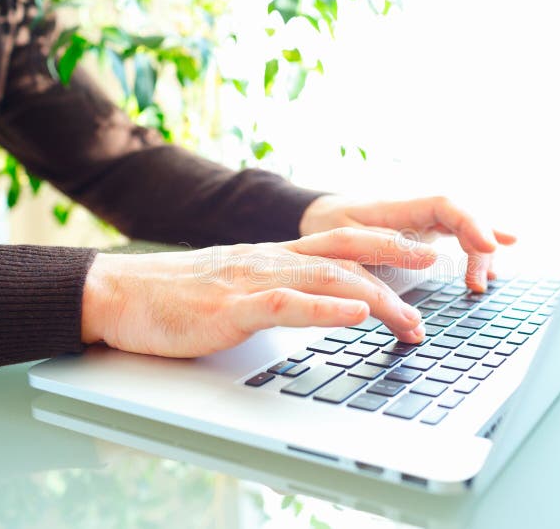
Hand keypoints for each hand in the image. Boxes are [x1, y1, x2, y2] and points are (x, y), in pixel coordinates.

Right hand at [81, 228, 436, 356]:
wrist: (121, 293)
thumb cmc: (180, 294)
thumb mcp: (240, 283)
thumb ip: (280, 287)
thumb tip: (320, 302)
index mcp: (275, 254)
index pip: (342, 241)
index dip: (387, 244)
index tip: (423, 253)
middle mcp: (271, 259)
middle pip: (347, 251)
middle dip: (397, 259)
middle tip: (437, 271)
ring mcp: (252, 280)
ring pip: (326, 277)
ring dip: (376, 298)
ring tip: (409, 318)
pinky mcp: (231, 307)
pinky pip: (285, 304)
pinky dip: (325, 309)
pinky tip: (353, 314)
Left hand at [299, 195, 515, 291]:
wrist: (321, 216)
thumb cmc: (330, 225)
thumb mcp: (345, 238)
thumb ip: (379, 248)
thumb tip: (425, 260)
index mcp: (399, 208)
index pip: (445, 206)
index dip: (471, 223)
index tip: (489, 246)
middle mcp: (418, 211)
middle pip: (462, 219)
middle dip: (478, 249)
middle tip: (477, 284)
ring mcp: (424, 222)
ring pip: (464, 228)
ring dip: (480, 253)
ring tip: (484, 281)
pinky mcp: (424, 235)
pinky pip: (457, 236)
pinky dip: (476, 247)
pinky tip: (496, 259)